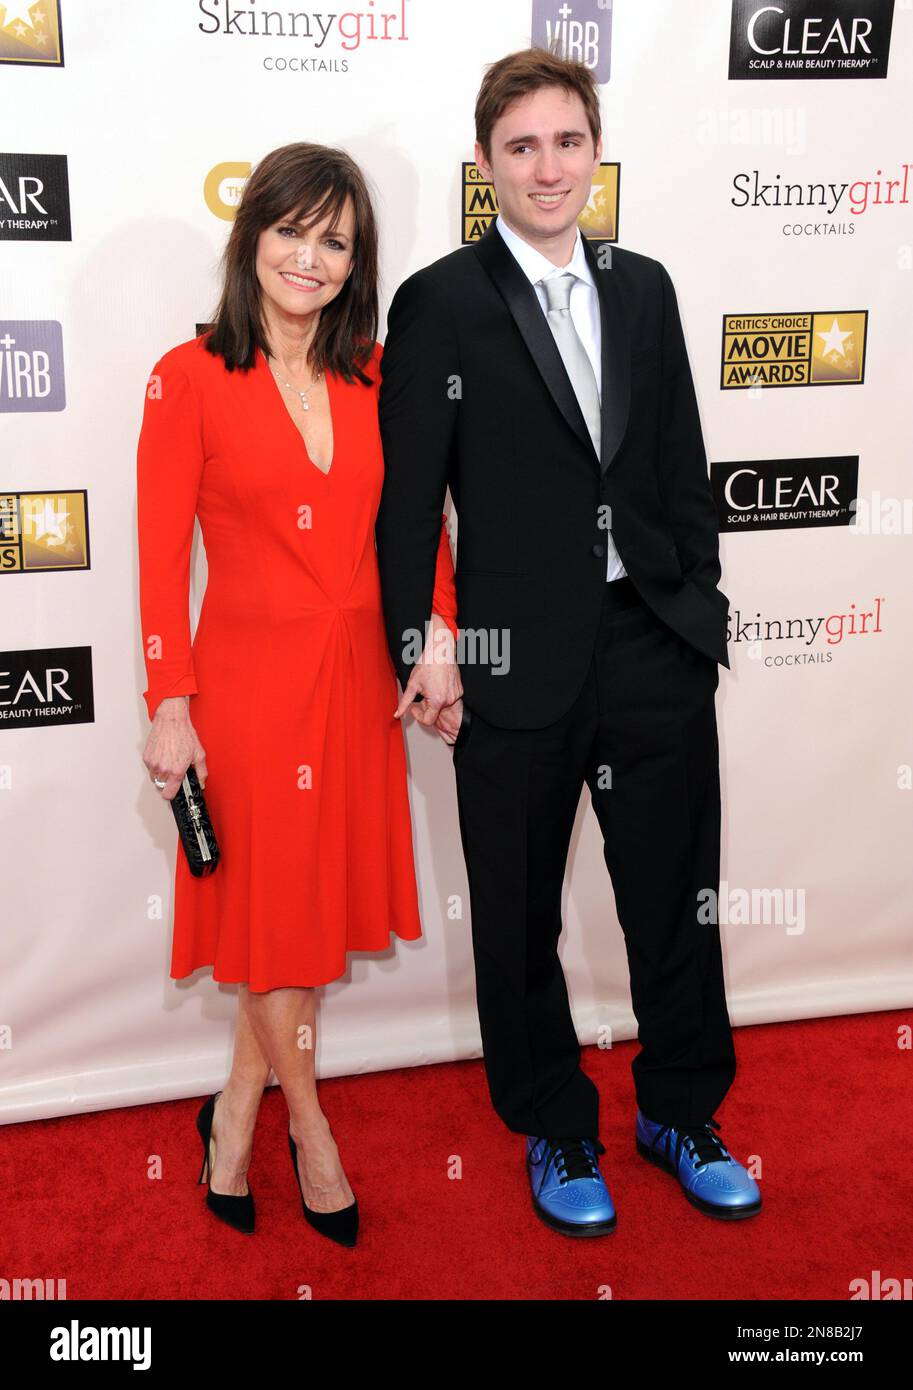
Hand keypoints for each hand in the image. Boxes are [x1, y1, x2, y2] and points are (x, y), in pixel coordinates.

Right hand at [142, 696, 207, 800]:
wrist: (171, 720)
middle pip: (161, 787)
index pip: (168, 794)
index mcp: (176, 770)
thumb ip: (201, 772)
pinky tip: (164, 756)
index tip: (174, 792)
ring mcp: (153, 763)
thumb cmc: (184, 734)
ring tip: (169, 763)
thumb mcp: (199, 754)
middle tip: (174, 774)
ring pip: (155, 778)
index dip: (172, 795)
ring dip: (161, 775)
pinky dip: (156, 765)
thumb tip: (201, 783)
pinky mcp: (146, 757)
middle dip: (168, 783)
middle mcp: (163, 768)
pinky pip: (150, 768)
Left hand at [395, 612, 461, 741]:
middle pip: (435, 712)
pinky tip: (438, 684)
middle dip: (426, 706)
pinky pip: (449, 698)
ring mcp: (456, 695)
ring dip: (434, 700)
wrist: (440, 651)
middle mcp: (449, 700)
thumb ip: (405, 702)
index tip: (414, 708)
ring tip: (430, 686)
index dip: (419, 716)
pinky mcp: (460, 691)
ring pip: (442, 706)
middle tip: (422, 692)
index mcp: (437, 701)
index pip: (428, 721)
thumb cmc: (428, 665)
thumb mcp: (412, 684)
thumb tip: (398, 714)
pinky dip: (442, 695)